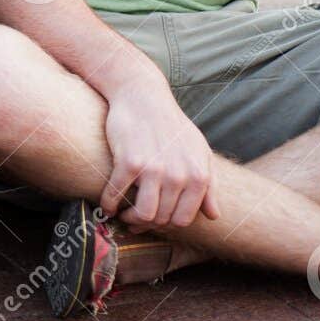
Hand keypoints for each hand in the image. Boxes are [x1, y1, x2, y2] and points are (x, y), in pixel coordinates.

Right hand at [101, 83, 220, 229]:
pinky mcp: (128, 162)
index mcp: (198, 176)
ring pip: (143, 214)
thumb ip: (209, 185)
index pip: (182, 219)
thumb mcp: (199, 151)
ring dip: (130, 219)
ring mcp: (154, 170)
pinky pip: (116, 194)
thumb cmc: (171, 124)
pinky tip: (106, 204)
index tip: (154, 218)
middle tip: (134, 216)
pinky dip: (108, 204)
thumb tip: (213, 215)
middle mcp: (179, 176)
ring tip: (123, 213)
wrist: (143, 96)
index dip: (166, 224)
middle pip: (162, 219)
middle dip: (146, 222)